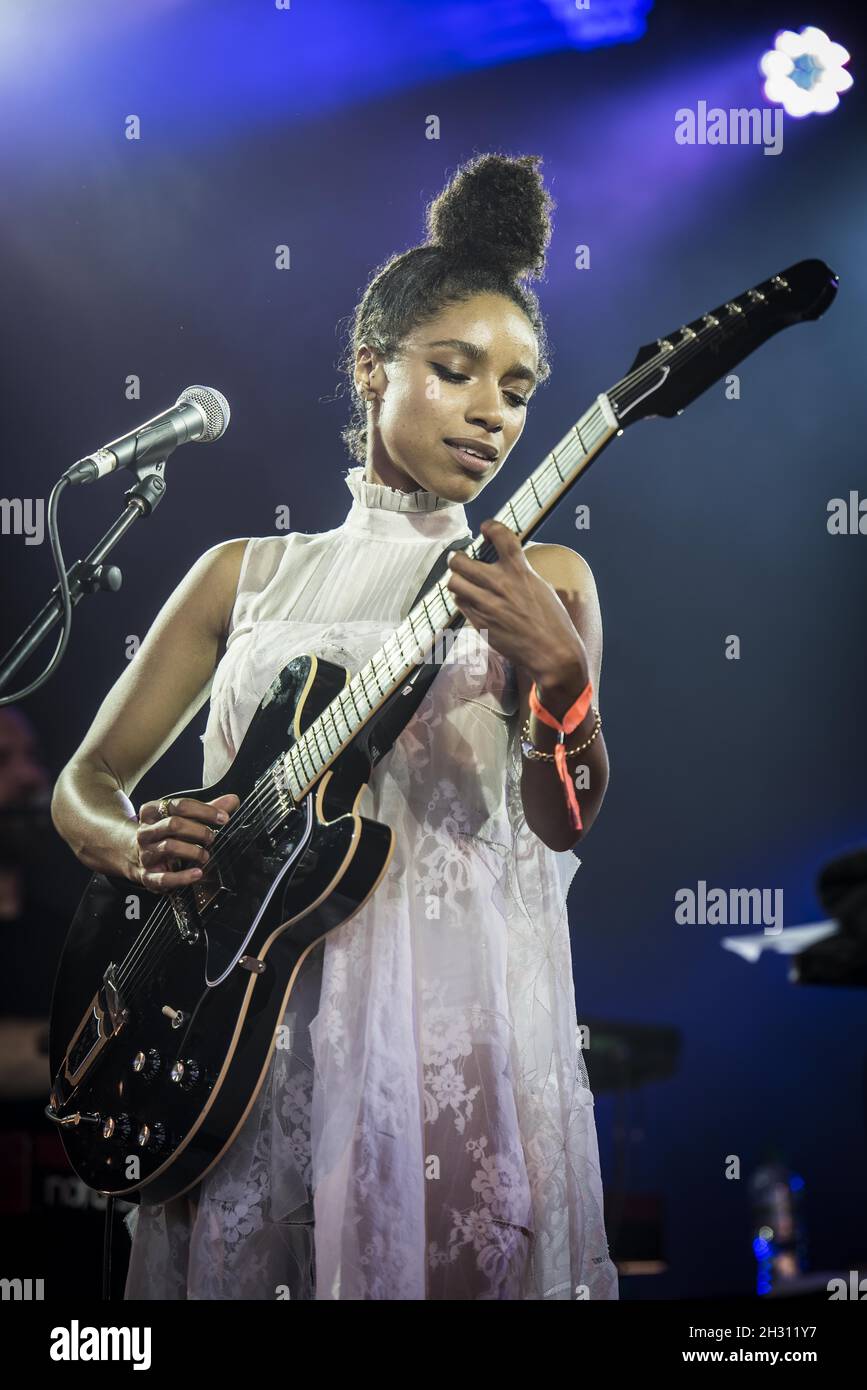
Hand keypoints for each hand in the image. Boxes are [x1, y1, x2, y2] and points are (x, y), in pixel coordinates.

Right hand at [128, 793, 239, 892]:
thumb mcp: (181, 818)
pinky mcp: (147, 876)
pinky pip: (164, 878)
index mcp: (152, 812)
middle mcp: (146, 832)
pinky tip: (197, 873)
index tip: (223, 817)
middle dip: (199, 831)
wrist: (134, 856)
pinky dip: (183, 877)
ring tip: (205, 855)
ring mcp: (145, 854)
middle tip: (212, 837)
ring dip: (194, 851)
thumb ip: (206, 810)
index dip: (205, 811)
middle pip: (174, 824)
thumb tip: (232, 800)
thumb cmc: (164, 834)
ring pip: (169, 847)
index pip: (179, 805)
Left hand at [445, 519, 587, 683]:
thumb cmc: (553, 621)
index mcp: (520, 571)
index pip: (500, 536)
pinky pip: (460, 603)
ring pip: (453, 582)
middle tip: (461, 560)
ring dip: (457, 579)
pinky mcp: (479, 622)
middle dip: (458, 558)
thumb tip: (507, 564)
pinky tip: (471, 600)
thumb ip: (521, 573)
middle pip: (459, 560)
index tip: (486, 528)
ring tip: (464, 582)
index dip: (490, 526)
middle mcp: (499, 584)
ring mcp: (486, 604)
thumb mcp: (541, 587)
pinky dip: (462, 599)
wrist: (551, 652)